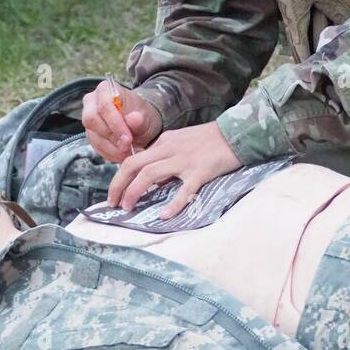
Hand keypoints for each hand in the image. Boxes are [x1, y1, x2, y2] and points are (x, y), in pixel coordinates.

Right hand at [83, 79, 162, 161]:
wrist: (140, 125)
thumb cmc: (141, 116)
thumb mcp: (146, 116)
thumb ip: (140, 119)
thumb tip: (133, 119)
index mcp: (105, 90)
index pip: (104, 106)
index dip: (115, 124)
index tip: (128, 139)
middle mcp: (92, 102)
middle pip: (92, 120)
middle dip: (111, 137)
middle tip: (128, 147)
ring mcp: (89, 119)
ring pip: (93, 136)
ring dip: (112, 149)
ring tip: (129, 152)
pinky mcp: (90, 134)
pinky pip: (95, 147)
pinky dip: (110, 154)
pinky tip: (122, 154)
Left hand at [108, 121, 241, 218]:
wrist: (236, 133)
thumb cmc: (210, 140)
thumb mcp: (181, 143)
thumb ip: (166, 158)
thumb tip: (152, 180)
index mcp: (164, 142)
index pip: (134, 159)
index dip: (119, 177)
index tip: (115, 193)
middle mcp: (169, 149)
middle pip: (133, 165)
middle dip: (118, 185)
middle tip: (113, 203)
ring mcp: (184, 160)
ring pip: (150, 174)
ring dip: (134, 191)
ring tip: (129, 207)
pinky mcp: (201, 171)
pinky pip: (184, 189)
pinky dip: (173, 204)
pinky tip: (164, 215)